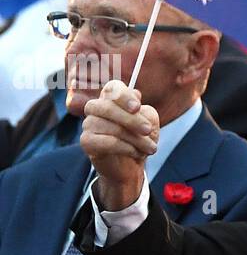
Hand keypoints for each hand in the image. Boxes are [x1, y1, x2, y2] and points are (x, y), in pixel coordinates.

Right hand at [81, 80, 158, 210]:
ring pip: (111, 127)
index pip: (112, 88)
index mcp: (111, 98)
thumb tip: (136, 95)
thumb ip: (145, 110)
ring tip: (150, 148)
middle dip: (132, 120)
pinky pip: (107, 142)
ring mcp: (88, 124)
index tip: (137, 107)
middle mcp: (96, 108)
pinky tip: (137, 153)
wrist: (131, 166)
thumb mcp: (150, 123)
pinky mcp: (86, 141)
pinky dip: (126, 148)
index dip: (123, 96)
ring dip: (135, 139)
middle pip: (108, 107)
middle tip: (148, 130)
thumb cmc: (140, 139)